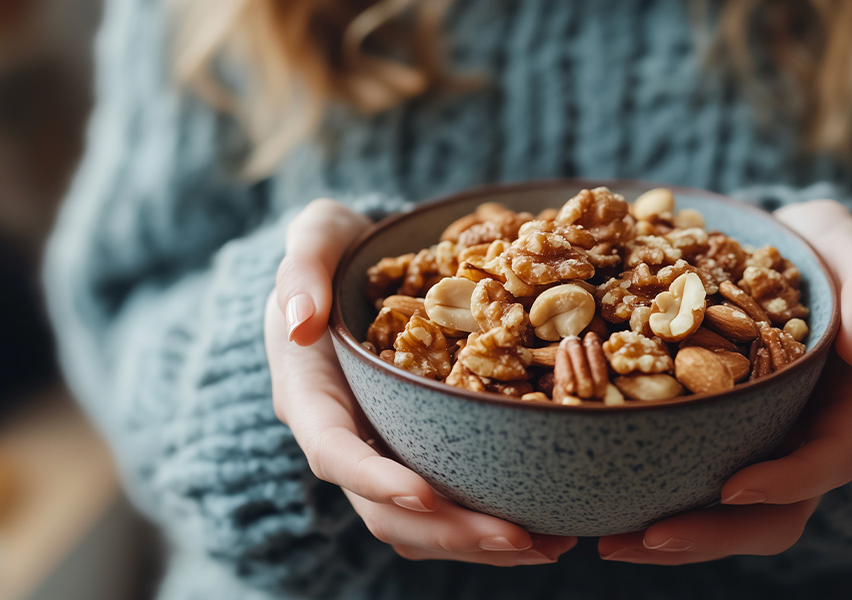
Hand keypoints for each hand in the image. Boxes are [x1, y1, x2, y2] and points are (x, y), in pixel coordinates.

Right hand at [265, 199, 575, 565]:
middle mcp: (346, 437)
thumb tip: (299, 321)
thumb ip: (302, 269)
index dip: (376, 480)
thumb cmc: (339, 248)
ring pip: (421, 523)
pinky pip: (451, 502)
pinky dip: (492, 520)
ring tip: (552, 545)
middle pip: (386, 509)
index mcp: (311, 394)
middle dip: (449, 531)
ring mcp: (384, 451)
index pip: (333, 452)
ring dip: (479, 543)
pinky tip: (548, 524)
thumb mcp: (317, 237)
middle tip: (520, 538)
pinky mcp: (422, 453)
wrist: (363, 265)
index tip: (427, 494)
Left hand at [598, 199, 851, 563]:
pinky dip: (655, 502)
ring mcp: (763, 445)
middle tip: (646, 538)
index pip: (827, 462)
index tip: (731, 486)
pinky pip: (694, 485)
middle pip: (774, 514)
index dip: (785, 482)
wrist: (780, 245)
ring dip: (674, 538)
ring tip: (609, 543)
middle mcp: (804, 437)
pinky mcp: (721, 439)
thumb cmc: (819, 245)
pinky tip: (601, 511)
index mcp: (844, 405)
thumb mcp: (849, 246)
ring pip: (729, 516)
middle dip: (712, 535)